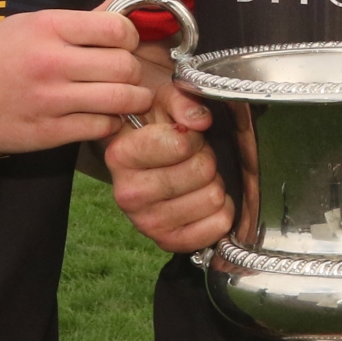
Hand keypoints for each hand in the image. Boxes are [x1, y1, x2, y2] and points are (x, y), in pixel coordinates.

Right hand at [0, 9, 150, 153]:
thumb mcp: (28, 24)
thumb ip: (76, 20)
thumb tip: (118, 8)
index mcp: (48, 27)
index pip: (117, 28)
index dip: (130, 37)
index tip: (123, 45)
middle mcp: (50, 61)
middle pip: (125, 66)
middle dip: (134, 71)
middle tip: (127, 76)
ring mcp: (49, 99)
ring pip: (121, 99)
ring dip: (133, 100)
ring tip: (127, 98)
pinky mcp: (47, 132)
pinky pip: (101, 126)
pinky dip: (110, 123)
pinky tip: (100, 116)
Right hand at [104, 82, 232, 251]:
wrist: (148, 157)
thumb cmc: (158, 125)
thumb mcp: (164, 98)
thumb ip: (183, 101)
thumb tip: (199, 120)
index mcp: (121, 155)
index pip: (181, 144)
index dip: (193, 135)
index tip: (185, 134)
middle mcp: (128, 194)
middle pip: (201, 170)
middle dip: (205, 157)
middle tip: (191, 157)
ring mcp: (147, 223)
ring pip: (213, 197)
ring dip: (212, 183)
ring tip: (194, 177)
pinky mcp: (168, 242)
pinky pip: (217, 226)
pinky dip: (220, 211)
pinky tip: (202, 198)